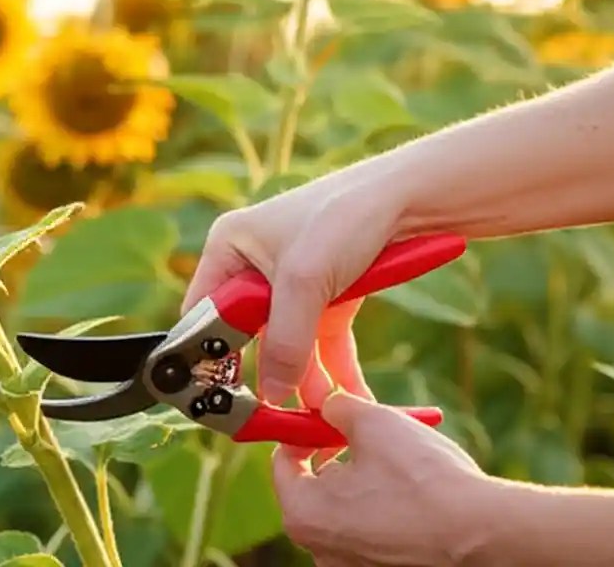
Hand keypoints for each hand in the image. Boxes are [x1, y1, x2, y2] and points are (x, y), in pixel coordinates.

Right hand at [183, 168, 410, 409]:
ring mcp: (291, 281)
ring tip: (318, 415)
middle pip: (249, 335)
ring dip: (305, 379)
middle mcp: (253, 264)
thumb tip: (273, 394)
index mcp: (229, 248)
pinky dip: (331, 367)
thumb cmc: (345, 217)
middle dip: (268, 374)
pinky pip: (320, 339)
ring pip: (289, 343)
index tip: (221, 396)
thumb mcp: (305, 282)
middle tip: (274, 413)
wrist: (410, 197)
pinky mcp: (327, 292)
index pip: (203, 314)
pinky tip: (344, 396)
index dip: (209, 357)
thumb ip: (285, 342)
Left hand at [272, 391, 490, 565]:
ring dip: (366, 485)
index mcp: (304, 515)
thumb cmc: (424, 480)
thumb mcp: (374, 422)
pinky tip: (417, 497)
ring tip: (401, 466)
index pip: (283, 464)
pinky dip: (388, 512)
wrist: (486, 534)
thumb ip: (339, 408)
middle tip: (368, 437)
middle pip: (317, 490)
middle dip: (339, 459)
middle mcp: (321, 551)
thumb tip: (331, 404)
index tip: (326, 420)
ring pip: (349, 513)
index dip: (303, 433)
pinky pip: (375, 534)